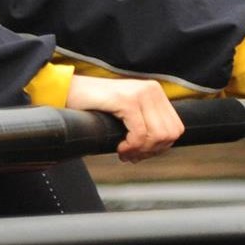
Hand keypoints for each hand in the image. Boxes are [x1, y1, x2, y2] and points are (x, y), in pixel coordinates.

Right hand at [64, 75, 183, 162]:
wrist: (68, 91)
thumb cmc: (94, 106)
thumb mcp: (127, 112)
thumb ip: (145, 123)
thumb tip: (160, 148)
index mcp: (155, 92)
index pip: (175, 128)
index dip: (160, 148)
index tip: (140, 152)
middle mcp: (151, 89)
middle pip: (169, 134)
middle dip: (151, 151)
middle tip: (130, 155)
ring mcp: (140, 93)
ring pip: (158, 135)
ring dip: (141, 151)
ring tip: (124, 152)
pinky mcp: (126, 100)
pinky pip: (140, 134)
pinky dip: (131, 146)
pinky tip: (119, 147)